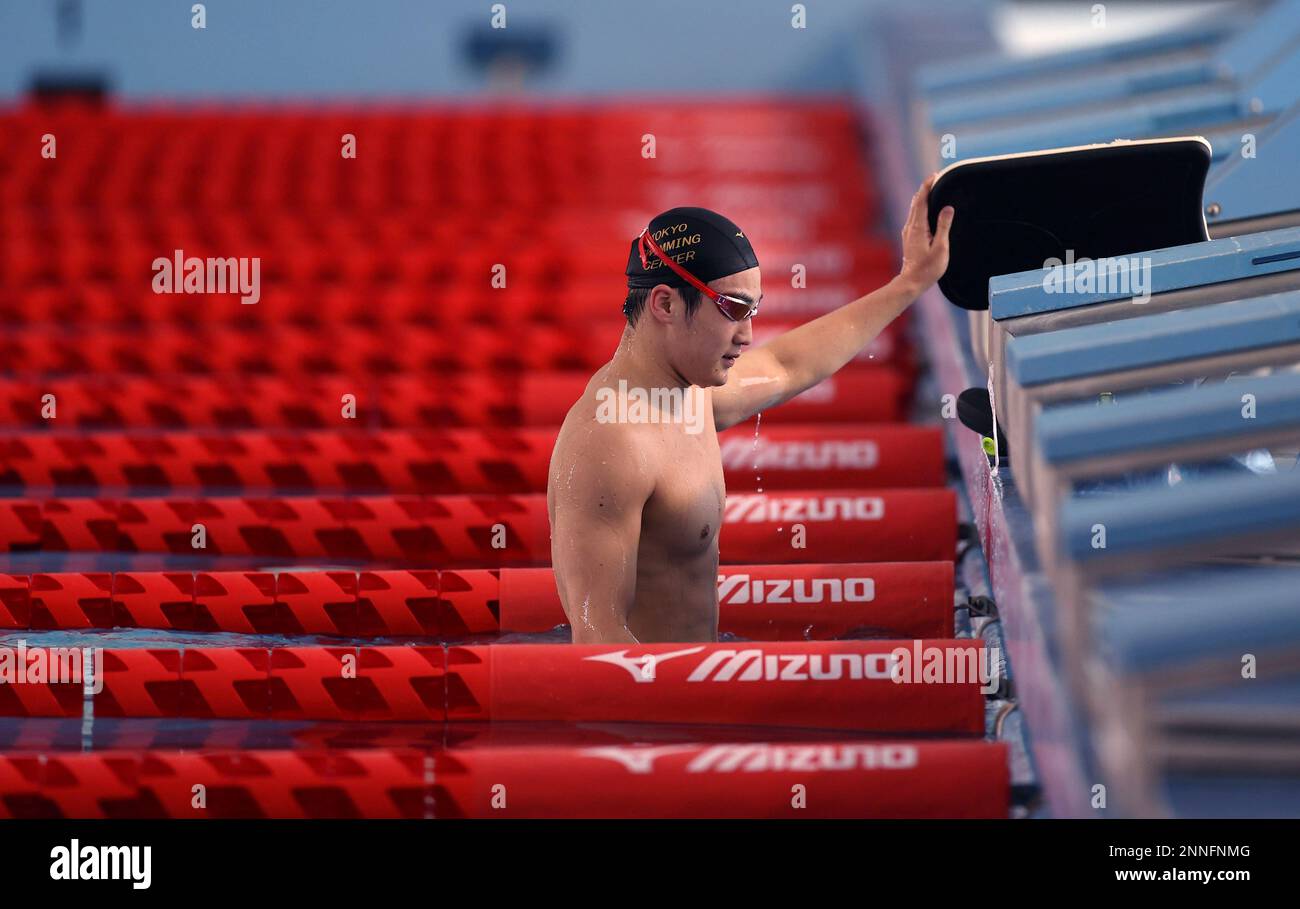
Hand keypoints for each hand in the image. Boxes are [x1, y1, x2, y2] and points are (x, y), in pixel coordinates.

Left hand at [898, 172, 953, 290]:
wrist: (912, 282)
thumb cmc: (928, 268)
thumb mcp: (940, 247)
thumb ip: (944, 226)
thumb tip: (947, 208)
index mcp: (918, 227)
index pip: (921, 201)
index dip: (928, 186)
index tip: (934, 175)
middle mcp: (910, 227)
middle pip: (916, 202)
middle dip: (925, 189)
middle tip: (935, 178)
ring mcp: (908, 232)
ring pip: (914, 209)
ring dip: (922, 197)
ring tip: (932, 189)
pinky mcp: (909, 237)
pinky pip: (914, 217)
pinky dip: (921, 208)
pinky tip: (926, 209)